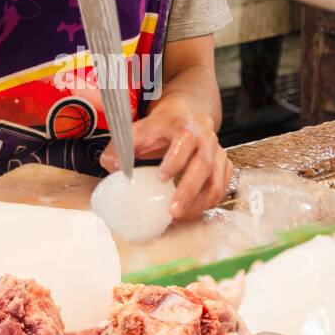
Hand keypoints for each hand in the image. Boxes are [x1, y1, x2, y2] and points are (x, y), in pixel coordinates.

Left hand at [100, 96, 232, 221]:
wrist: (186, 115)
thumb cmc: (159, 128)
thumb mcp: (137, 130)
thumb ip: (120, 147)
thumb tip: (111, 165)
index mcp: (183, 125)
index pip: (185, 138)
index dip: (175, 159)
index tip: (161, 178)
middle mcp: (205, 138)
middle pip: (203, 164)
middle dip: (188, 190)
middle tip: (173, 211)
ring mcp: (217, 152)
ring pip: (216, 180)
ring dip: (199, 203)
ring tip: (178, 218)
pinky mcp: (223, 165)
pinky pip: (220, 188)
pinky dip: (207, 204)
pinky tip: (189, 214)